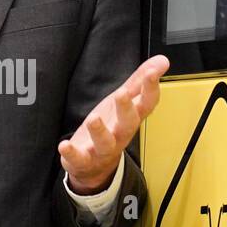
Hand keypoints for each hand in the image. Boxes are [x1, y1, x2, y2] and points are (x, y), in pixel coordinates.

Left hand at [60, 54, 169, 193]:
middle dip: (126, 110)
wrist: (95, 166)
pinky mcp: (83, 160)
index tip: (153, 72)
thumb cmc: (111, 129)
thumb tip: (161, 61)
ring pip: (105, 143)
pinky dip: (71, 153)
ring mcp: (102, 149)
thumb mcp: (124, 102)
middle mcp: (120, 134)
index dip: (151, 89)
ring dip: (100, 132)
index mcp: (130, 119)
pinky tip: (64, 145)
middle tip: (122, 94)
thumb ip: (139, 81)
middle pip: (128, 124)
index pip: (146, 104)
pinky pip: (78, 158)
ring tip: (94, 119)